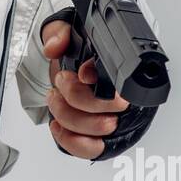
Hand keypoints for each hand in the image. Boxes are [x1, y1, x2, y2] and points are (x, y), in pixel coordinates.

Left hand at [39, 18, 129, 158]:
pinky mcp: (102, 138)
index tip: (82, 74)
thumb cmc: (78, 53)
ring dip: (68, 115)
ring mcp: (115, 120)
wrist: (73, 68)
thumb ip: (60, 32)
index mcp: (123, 73)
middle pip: (111, 110)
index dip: (100, 81)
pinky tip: (58, 125)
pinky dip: (70, 140)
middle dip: (77, 96)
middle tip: (63, 81)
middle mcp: (125, 99)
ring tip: (55, 98)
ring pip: (99, 131)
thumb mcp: (68, 30)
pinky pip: (92, 150)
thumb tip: (55, 47)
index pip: (125, 84)